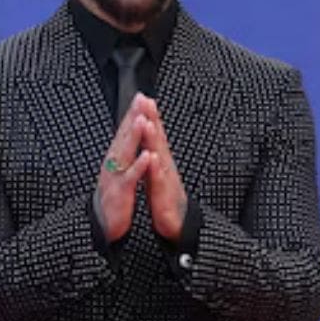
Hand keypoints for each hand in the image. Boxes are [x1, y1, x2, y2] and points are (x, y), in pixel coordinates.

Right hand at [94, 96, 155, 242]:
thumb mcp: (119, 170)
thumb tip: (129, 135)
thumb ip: (124, 152)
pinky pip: (130, 178)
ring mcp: (115, 177)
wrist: (104, 223)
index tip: (142, 97)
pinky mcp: (119, 193)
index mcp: (116, 158)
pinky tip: (147, 156)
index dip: (133, 114)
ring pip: (124, 153)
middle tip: (141, 99)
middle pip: (123, 136)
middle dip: (132, 117)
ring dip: (133, 136)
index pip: (125, 132)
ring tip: (142, 120)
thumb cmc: (115, 195)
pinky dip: (138, 166)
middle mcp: (113, 163)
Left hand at [132, 95, 188, 242]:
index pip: (154, 134)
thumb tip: (149, 138)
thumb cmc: (165, 197)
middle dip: (152, 118)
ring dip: (154, 139)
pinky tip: (153, 159)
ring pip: (159, 155)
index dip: (149, 115)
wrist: (176, 223)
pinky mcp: (165, 195)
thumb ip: (154, 154)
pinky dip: (155, 169)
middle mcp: (164, 165)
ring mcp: (166, 179)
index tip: (143, 97)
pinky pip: (159, 180)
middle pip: (158, 138)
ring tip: (148, 122)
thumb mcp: (157, 172)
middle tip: (146, 100)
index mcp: (160, 160)